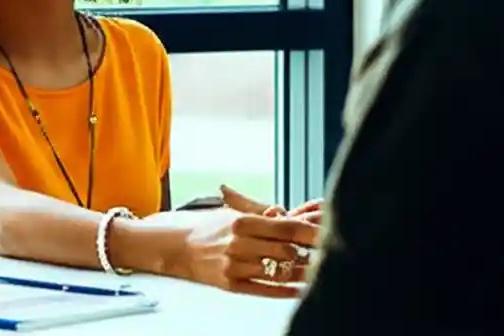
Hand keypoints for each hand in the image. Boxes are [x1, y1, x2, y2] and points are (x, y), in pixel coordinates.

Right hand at [166, 185, 318, 297]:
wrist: (175, 246)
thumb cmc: (206, 227)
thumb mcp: (232, 213)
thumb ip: (261, 216)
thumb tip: (289, 217)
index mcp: (242, 222)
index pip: (286, 228)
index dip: (311, 232)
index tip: (329, 234)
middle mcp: (239, 245)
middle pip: (286, 251)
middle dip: (307, 252)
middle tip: (322, 251)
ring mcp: (235, 267)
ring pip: (279, 272)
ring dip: (300, 271)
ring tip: (314, 268)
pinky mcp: (232, 285)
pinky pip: (266, 290)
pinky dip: (286, 290)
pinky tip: (299, 287)